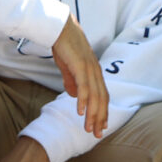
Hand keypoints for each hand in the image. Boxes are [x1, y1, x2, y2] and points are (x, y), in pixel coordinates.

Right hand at [51, 16, 107, 137]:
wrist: (59, 27)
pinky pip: (83, 86)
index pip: (102, 96)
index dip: (102, 112)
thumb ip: (72, 81)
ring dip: (92, 114)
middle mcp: (95, 72)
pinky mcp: (80, 66)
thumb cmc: (64, 45)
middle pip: (101, 99)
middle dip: (100, 119)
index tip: (100, 127)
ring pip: (94, 96)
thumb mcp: (68, 66)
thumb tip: (74, 96)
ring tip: (88, 128)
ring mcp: (89, 69)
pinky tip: (79, 111)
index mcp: (94, 72)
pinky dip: (83, 100)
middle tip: (97, 135)